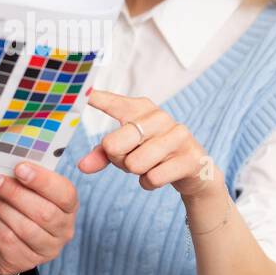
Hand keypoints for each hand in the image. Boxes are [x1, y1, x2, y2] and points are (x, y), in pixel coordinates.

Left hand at [0, 161, 77, 274]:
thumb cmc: (5, 207)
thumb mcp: (10, 185)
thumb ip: (13, 175)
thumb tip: (7, 168)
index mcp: (67, 205)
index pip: (65, 193)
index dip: (43, 180)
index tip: (20, 168)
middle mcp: (64, 228)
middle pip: (45, 212)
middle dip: (16, 193)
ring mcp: (49, 249)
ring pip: (27, 228)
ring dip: (3, 209)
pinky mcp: (29, 262)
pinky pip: (10, 240)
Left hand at [77, 89, 219, 199]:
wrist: (194, 169)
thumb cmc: (153, 154)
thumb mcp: (127, 150)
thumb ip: (103, 155)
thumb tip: (82, 166)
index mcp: (141, 108)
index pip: (113, 103)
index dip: (95, 98)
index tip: (81, 91)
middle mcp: (160, 117)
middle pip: (113, 144)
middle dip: (117, 160)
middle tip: (131, 159)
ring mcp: (178, 135)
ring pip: (133, 164)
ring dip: (136, 173)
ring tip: (149, 165)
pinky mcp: (190, 157)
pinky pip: (152, 178)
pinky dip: (149, 183)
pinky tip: (160, 175)